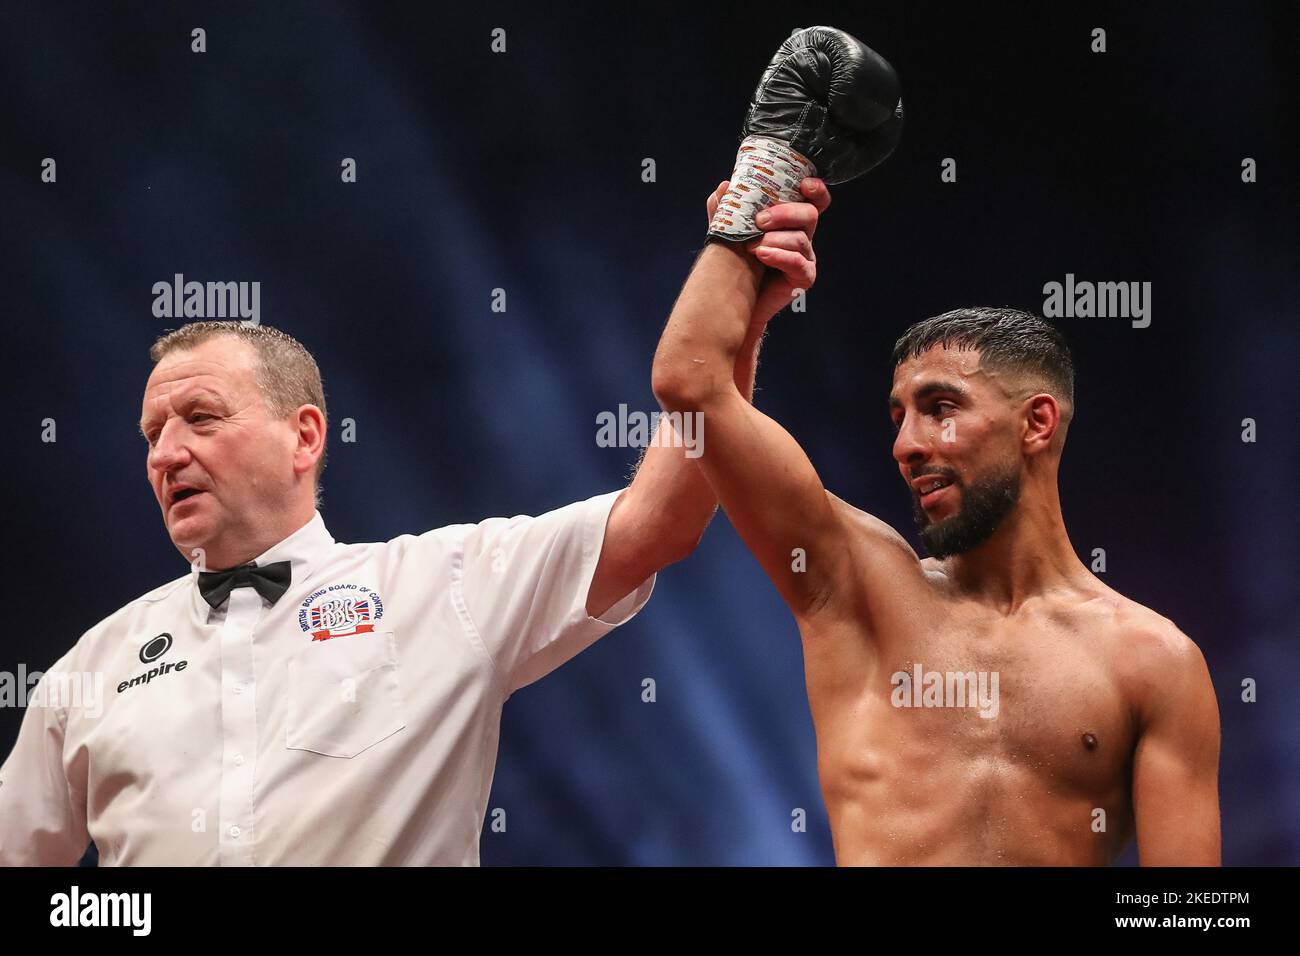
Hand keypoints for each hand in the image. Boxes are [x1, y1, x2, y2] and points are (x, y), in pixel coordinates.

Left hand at [706, 177, 830, 319]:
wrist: (735, 301)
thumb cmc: (737, 263)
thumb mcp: (729, 232)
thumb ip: (727, 210)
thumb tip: (724, 187)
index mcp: (791, 221)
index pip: (813, 200)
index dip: (815, 189)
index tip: (804, 185)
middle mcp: (803, 236)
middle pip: (809, 214)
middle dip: (784, 213)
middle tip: (758, 221)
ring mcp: (806, 257)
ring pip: (799, 239)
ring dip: (773, 239)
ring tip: (751, 247)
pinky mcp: (804, 277)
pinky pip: (797, 262)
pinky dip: (778, 256)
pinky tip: (761, 255)